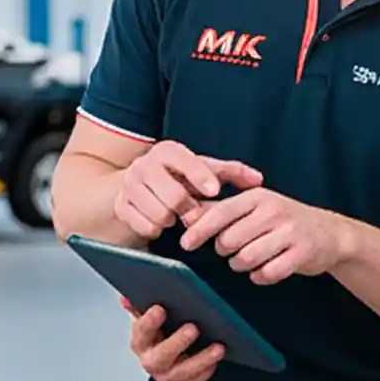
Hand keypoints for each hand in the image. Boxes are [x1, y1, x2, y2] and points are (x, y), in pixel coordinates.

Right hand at [115, 140, 262, 240]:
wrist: (136, 184)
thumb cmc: (177, 177)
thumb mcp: (203, 170)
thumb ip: (231, 173)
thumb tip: (259, 180)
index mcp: (168, 152)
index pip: (187, 162)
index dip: (201, 177)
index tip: (213, 191)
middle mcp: (145, 164)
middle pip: (175, 197)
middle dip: (188, 210)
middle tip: (193, 213)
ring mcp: (129, 185)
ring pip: (160, 215)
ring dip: (172, 221)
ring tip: (174, 216)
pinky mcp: (120, 206)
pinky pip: (144, 226)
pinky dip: (155, 229)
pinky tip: (159, 222)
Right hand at [123, 298, 224, 380]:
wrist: (165, 358)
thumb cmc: (158, 335)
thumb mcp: (148, 318)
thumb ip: (139, 305)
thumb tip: (127, 297)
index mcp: (141, 341)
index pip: (141, 331)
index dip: (148, 322)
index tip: (159, 309)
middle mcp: (151, 360)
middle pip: (159, 356)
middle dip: (176, 343)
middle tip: (192, 328)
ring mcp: (166, 375)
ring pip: (181, 372)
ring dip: (200, 360)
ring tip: (217, 348)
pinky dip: (205, 372)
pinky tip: (215, 361)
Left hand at [179, 187, 348, 284]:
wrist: (330, 233)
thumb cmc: (283, 221)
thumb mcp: (253, 208)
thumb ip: (219, 210)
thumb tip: (186, 214)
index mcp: (257, 197)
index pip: (220, 212)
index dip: (200, 230)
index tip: (185, 244)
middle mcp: (273, 210)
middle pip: (230, 240)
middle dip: (225, 251)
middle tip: (232, 250)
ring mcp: (290, 231)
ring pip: (247, 258)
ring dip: (241, 265)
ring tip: (247, 261)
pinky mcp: (302, 253)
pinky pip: (268, 273)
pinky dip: (261, 277)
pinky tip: (265, 270)